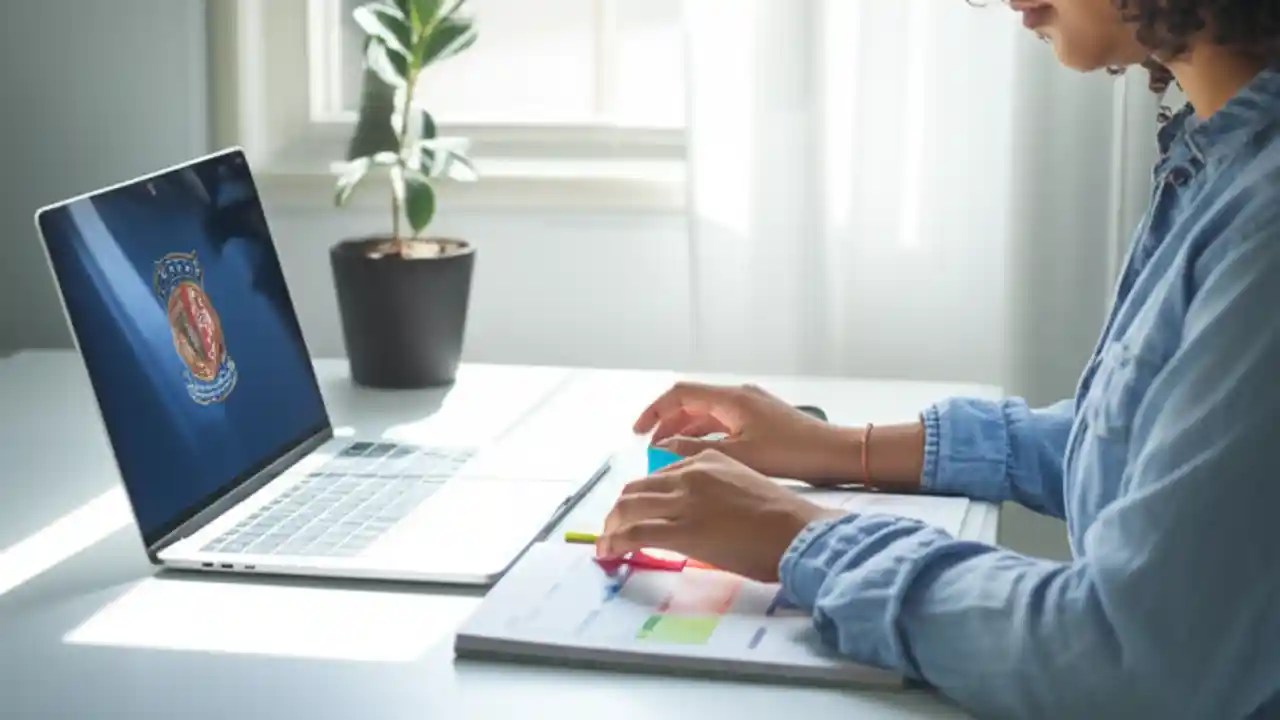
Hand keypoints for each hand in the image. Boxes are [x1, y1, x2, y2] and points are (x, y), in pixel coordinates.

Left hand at [598, 450, 844, 581]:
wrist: (799, 532)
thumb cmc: (782, 519)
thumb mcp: (743, 487)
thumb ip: (713, 493)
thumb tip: (696, 515)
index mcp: (706, 460)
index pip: (657, 475)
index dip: (640, 497)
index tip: (634, 513)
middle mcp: (690, 474)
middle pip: (636, 489)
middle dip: (618, 512)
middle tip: (613, 530)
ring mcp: (685, 501)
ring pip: (628, 509)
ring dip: (611, 528)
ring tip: (607, 544)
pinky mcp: (682, 529)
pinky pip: (635, 533)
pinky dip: (616, 542)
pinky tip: (610, 553)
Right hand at [633, 381, 861, 484]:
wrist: (834, 453)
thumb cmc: (790, 453)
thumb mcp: (738, 455)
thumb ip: (696, 450)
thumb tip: (664, 447)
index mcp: (731, 398)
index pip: (680, 393)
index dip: (654, 410)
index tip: (638, 432)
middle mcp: (739, 396)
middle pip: (691, 402)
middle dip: (667, 422)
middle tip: (649, 447)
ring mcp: (750, 406)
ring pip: (706, 414)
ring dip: (685, 430)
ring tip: (668, 454)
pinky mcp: (760, 419)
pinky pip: (722, 422)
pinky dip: (705, 435)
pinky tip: (698, 455)